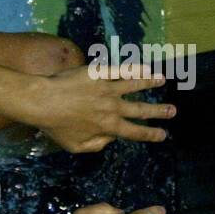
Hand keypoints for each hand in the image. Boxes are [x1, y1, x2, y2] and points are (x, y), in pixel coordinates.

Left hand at [22, 69, 175, 152]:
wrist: (42, 102)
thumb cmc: (55, 126)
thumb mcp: (75, 146)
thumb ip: (96, 145)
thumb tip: (110, 139)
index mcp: (108, 127)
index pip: (134, 132)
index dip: (150, 134)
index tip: (163, 134)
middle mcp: (113, 108)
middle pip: (140, 110)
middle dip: (158, 111)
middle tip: (172, 110)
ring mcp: (107, 88)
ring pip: (135, 85)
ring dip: (150, 83)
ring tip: (162, 81)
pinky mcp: (100, 73)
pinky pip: (121, 70)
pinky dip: (136, 69)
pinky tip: (146, 68)